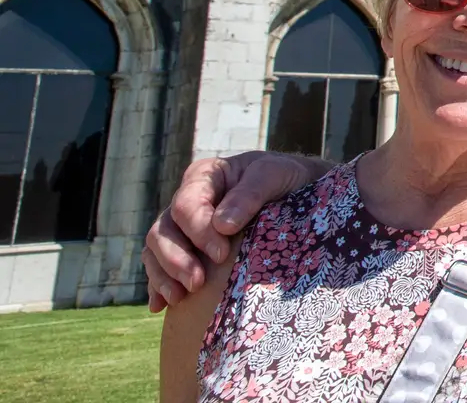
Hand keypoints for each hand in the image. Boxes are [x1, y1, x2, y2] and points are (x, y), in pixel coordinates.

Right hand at [143, 151, 325, 310]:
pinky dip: (158, 286)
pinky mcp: (185, 249)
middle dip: (176, 259)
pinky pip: (159, 267)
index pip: (186, 206)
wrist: (297, 190)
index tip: (221, 254)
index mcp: (203, 177)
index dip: (198, 232)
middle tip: (197, 283)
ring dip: (164, 275)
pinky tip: (162, 305)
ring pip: (155, 251)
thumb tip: (222, 225)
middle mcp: (187, 201)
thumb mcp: (275, 174)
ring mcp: (182, 227)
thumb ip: (250, 193)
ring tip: (181, 296)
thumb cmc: (285, 178)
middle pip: (163, 232)